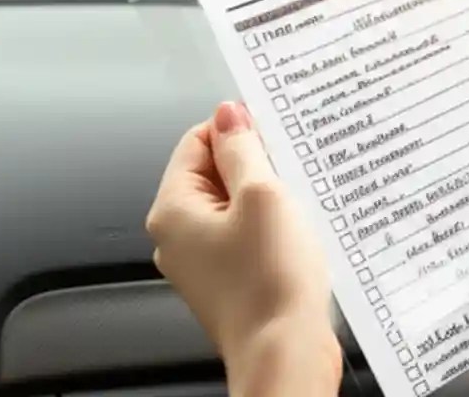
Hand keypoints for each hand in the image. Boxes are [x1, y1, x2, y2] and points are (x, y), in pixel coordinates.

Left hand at [147, 102, 340, 396]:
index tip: (273, 137)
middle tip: (289, 178)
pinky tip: (296, 238)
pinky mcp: (229, 281)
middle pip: (216, 174)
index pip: (197, 141)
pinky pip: (248, 238)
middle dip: (257, 170)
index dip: (238, 132)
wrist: (286, 354)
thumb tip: (228, 115)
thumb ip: (242, 149)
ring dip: (269, 202)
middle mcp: (178, 237)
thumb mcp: (262, 195)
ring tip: (296, 212)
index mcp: (172, 210)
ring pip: (236, 207)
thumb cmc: (270, 283)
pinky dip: (272, 231)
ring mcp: (203, 262)